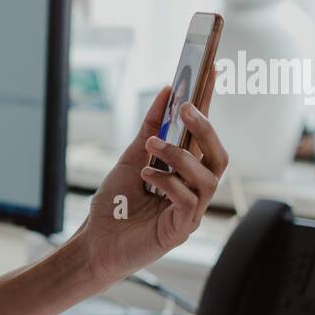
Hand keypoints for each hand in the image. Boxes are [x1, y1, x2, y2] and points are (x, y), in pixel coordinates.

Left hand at [74, 80, 228, 285]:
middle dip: (205, 129)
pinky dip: (169, 182)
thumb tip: (166, 92)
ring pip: (207, 178)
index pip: (204, 135)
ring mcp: (191, 211)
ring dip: (180, 155)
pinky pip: (189, 201)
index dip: (210, 105)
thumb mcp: (131, 158)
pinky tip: (147, 176)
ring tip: (152, 146)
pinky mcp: (180, 230)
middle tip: (185, 109)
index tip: (212, 72)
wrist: (95, 242)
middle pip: (219, 155)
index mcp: (185, 172)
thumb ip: (150, 129)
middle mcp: (194, 190)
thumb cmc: (114, 205)